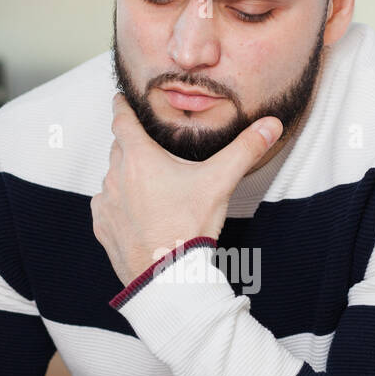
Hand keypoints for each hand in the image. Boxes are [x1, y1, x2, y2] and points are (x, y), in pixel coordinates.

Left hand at [91, 93, 281, 285]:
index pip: (122, 120)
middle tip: (146, 145)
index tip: (119, 99)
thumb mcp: (220, 182)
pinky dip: (118, 206)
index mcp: (139, 158)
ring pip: (112, 179)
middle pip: (118, 149)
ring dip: (125, 178)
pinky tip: (136, 214)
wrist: (166, 276)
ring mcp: (106, 204)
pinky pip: (106, 208)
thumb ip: (245, 149)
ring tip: (147, 186)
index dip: (121, 106)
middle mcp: (115, 176)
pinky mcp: (103, 228)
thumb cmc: (188, 227)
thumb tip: (271, 124)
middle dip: (130, 144)